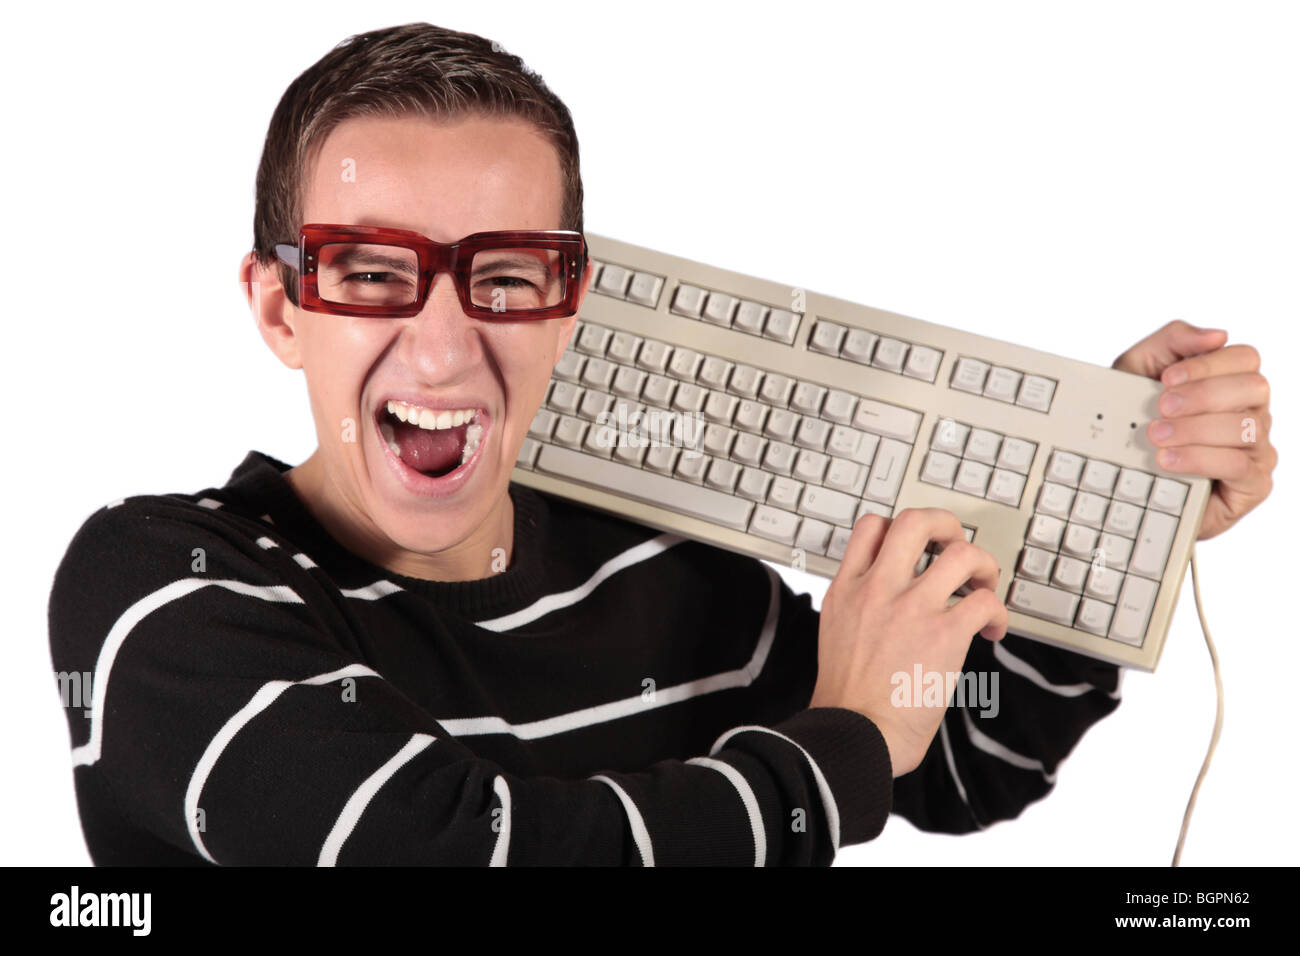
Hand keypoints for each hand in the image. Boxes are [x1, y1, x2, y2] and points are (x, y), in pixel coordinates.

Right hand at [810, 508, 1007, 776]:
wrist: (852, 736)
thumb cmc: (844, 706)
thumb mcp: (834, 638)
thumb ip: (858, 613)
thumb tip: (885, 616)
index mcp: (846, 591)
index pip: (870, 527)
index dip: (899, 527)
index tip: (917, 547)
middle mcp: (877, 590)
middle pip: (916, 521)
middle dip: (946, 525)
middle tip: (955, 547)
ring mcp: (911, 608)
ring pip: (960, 552)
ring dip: (982, 565)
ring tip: (984, 587)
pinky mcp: (944, 634)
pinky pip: (985, 601)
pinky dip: (998, 611)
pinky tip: (993, 631)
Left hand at [1112, 320, 1274, 539]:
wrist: (1120, 476)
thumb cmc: (1135, 418)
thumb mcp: (1138, 371)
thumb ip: (1172, 342)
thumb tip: (1217, 335)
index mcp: (1231, 383)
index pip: (1245, 358)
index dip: (1208, 364)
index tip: (1166, 378)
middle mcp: (1251, 412)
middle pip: (1255, 388)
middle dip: (1204, 395)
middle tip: (1161, 408)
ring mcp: (1256, 449)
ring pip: (1247, 427)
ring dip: (1196, 429)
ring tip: (1157, 436)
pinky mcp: (1252, 484)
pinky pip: (1240, 466)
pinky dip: (1199, 459)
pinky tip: (1167, 459)